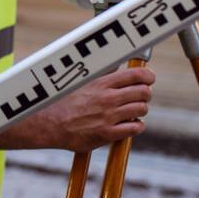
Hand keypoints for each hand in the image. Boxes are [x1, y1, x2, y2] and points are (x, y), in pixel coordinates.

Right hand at [0, 66, 155, 152]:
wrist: (49, 124)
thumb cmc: (63, 103)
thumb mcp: (81, 82)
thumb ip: (101, 74)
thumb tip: (115, 64)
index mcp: (101, 83)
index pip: (136, 75)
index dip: (148, 76)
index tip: (149, 79)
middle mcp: (107, 98)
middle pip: (144, 92)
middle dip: (146, 93)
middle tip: (141, 96)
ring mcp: (109, 116)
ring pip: (142, 109)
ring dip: (141, 110)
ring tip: (133, 111)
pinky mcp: (107, 133)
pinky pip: (135, 128)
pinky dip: (137, 126)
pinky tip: (130, 124)